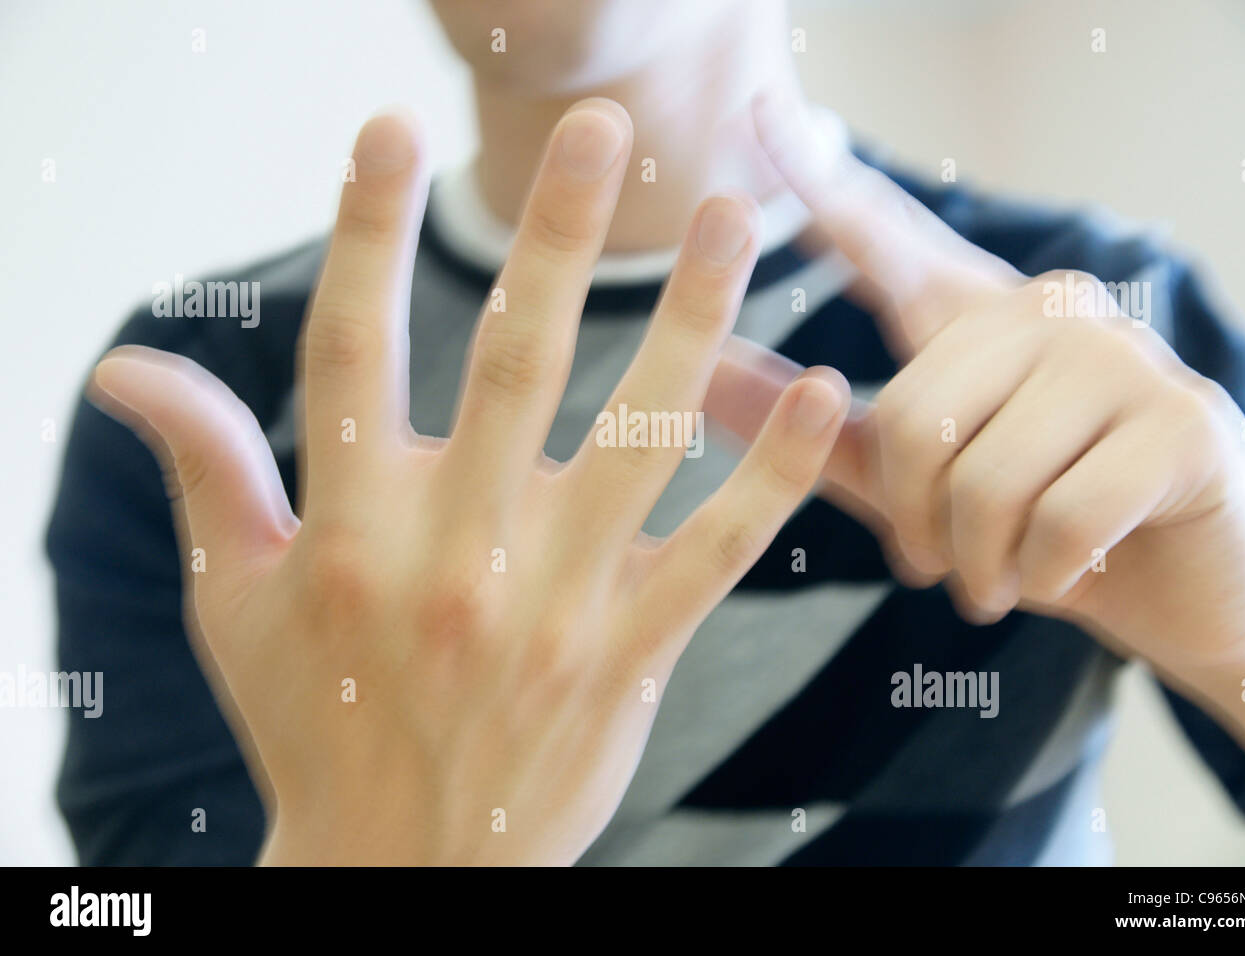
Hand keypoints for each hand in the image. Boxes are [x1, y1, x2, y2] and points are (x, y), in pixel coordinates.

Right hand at [89, 100, 849, 864]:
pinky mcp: (629, 654)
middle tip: (598, 131)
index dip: (366, 237)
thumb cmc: (314, 723)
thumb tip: (124, 371)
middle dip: (554, 239)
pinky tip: (822, 393)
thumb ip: (204, 472)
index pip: (351, 355)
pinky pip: (715, 551)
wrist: (400, 870)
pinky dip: (774, 473)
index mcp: (350, 530)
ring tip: (731, 219)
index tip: (389, 134)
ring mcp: (554, 607)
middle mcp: (456, 555)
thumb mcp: (233, 602)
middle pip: (514, 369)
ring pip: (637, 439)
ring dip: (691, 321)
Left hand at [706, 91, 1244, 676]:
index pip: (889, 243)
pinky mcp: (1187, 425)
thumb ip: (810, 429)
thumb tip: (697, 371)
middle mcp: (1050, 311)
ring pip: (983, 479)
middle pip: (916, 417)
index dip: (822, 183)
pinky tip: (1074, 574)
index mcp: (975, 317)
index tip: (759, 109)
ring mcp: (1125, 358)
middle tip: (942, 561)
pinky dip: (1048, 577)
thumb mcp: (910, 482)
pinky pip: (1061, 522)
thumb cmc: (1034, 529)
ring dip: (981, 562)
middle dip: (917, 523)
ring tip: (1007, 572)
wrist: (1181, 592)